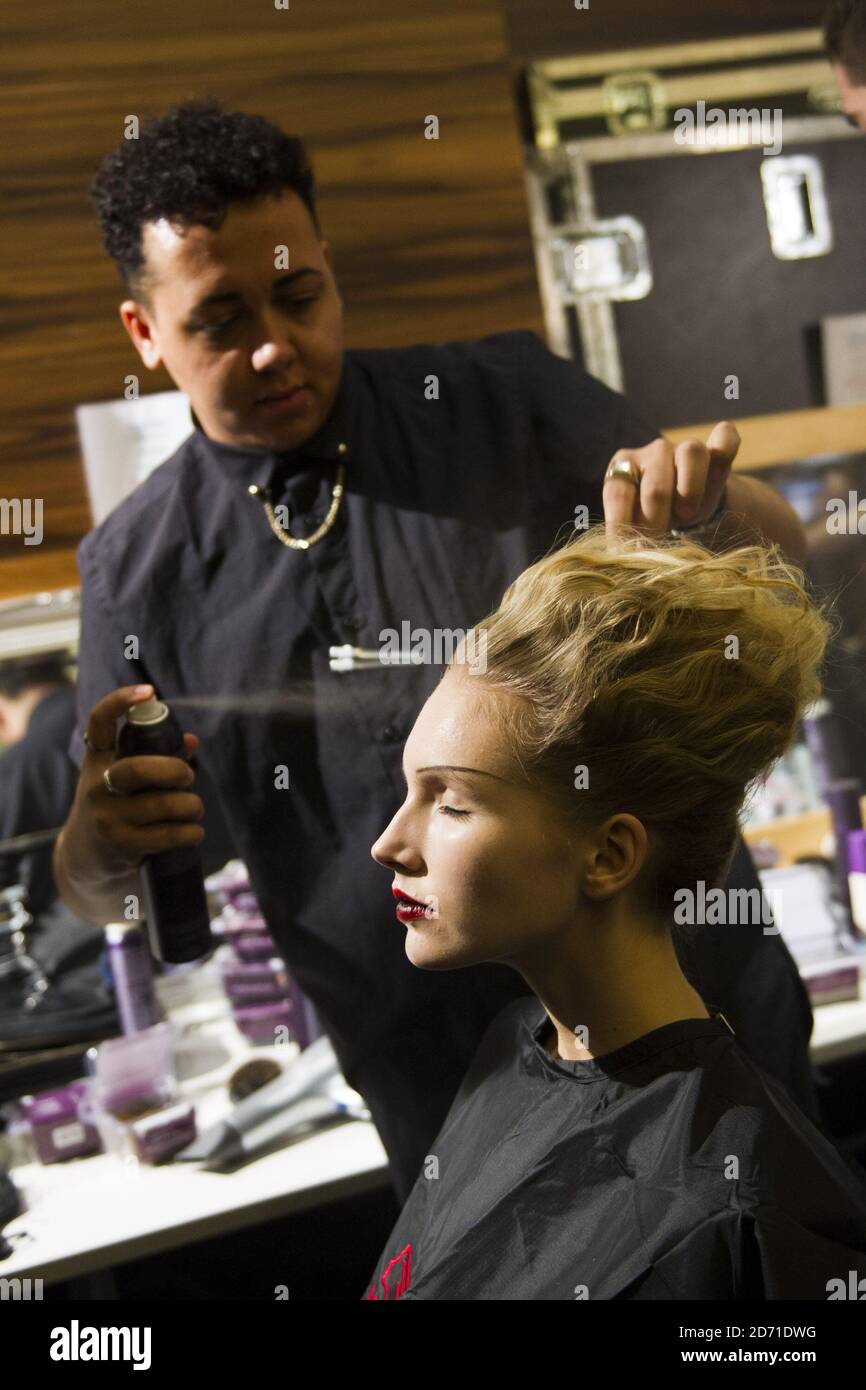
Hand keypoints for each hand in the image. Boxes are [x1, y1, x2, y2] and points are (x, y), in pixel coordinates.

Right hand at [71, 684, 204, 873]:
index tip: (148, 692)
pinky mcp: (122, 845)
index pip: (99, 722)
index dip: (120, 701)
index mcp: (97, 760)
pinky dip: (189, 832)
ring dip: (190, 806)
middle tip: (188, 776)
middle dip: (174, 771)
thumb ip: (154, 756)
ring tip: (195, 808)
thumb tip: (192, 742)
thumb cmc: (115, 804)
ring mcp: (108, 817)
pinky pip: (167, 835)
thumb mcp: (122, 778)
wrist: (84, 856)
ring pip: (161, 805)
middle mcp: (97, 786)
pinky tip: (194, 832)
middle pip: (139, 769)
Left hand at [603, 421, 739, 540]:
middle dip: (656, 522)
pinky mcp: (716, 450)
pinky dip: (725, 447)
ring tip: (686, 515)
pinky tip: (720, 471)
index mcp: (624, 465)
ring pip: (691, 454)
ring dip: (690, 492)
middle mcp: (653, 451)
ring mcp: (685, 447)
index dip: (622, 525)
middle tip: (656, 541)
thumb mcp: (635, 525)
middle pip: (656, 485)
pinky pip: (725, 437)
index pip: (618, 494)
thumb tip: (620, 557)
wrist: (687, 508)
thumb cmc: (653, 517)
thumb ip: (627, 534)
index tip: (625, 552)